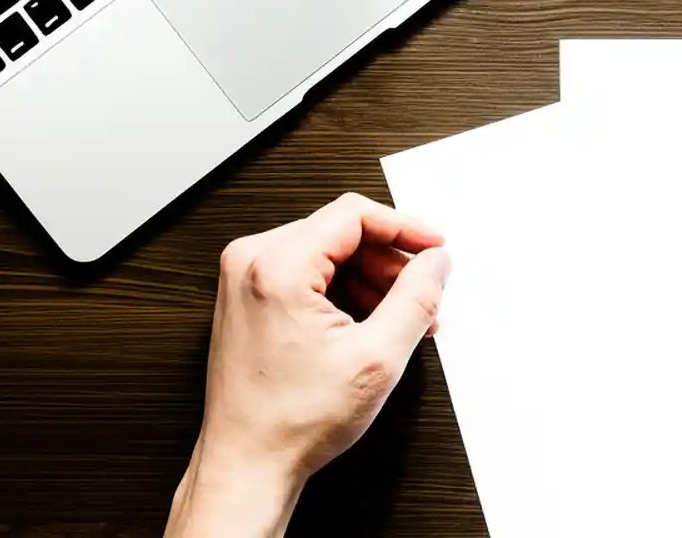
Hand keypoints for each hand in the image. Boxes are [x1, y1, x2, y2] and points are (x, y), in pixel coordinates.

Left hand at [165, 194, 450, 537]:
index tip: (434, 247)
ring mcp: (245, 280)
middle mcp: (251, 263)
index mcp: (275, 267)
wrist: (248, 465)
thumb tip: (436, 262)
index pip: (353, 215)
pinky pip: (309, 274)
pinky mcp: (249, 299)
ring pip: (328, 255)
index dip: (404, 228)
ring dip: (372, 281)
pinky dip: (346, 294)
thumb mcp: (377, 357)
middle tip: (423, 297)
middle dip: (390, 264)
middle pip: (342, 234)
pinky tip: (371, 326)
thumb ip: (416, 298)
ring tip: (401, 321)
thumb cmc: (293, 422)